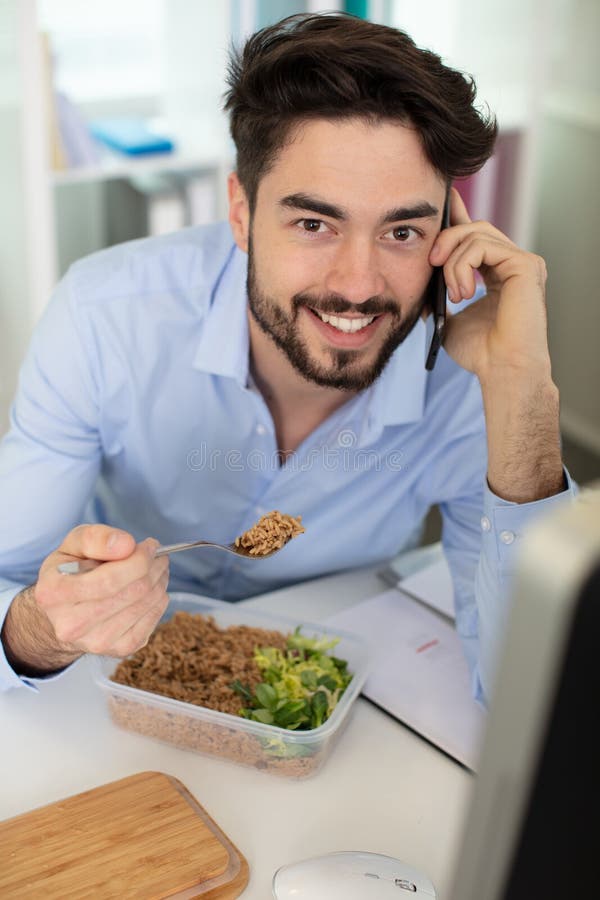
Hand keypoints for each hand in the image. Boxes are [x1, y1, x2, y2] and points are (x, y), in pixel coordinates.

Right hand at [2, 524, 168, 674]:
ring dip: (159, 581)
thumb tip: (126, 544)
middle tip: (158, 555)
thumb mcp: (73, 544)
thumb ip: (95, 537)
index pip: (110, 578)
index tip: (150, 545)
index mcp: (54, 593)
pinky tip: (153, 589)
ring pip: (146, 604)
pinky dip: (159, 600)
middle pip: (133, 591)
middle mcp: (71, 625)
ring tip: (157, 568)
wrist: (64, 612)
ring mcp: (96, 642)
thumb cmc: (71, 572)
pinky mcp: (119, 650)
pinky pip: (153, 620)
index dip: (139, 558)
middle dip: (153, 567)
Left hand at [430, 187, 550, 382]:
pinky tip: (463, 292)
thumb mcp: (447, 320)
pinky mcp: (525, 265)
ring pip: (476, 234)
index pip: (475, 235)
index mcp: (498, 272)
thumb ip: (436, 298)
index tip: (435, 207)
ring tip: (453, 294)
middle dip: (445, 239)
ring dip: (452, 262)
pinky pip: (483, 246)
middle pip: (473, 228)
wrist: (500, 369)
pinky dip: (464, 266)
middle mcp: (513, 263)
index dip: (455, 217)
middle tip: (431, 262)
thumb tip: (417, 282)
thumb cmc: (480, 352)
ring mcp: (522, 262)